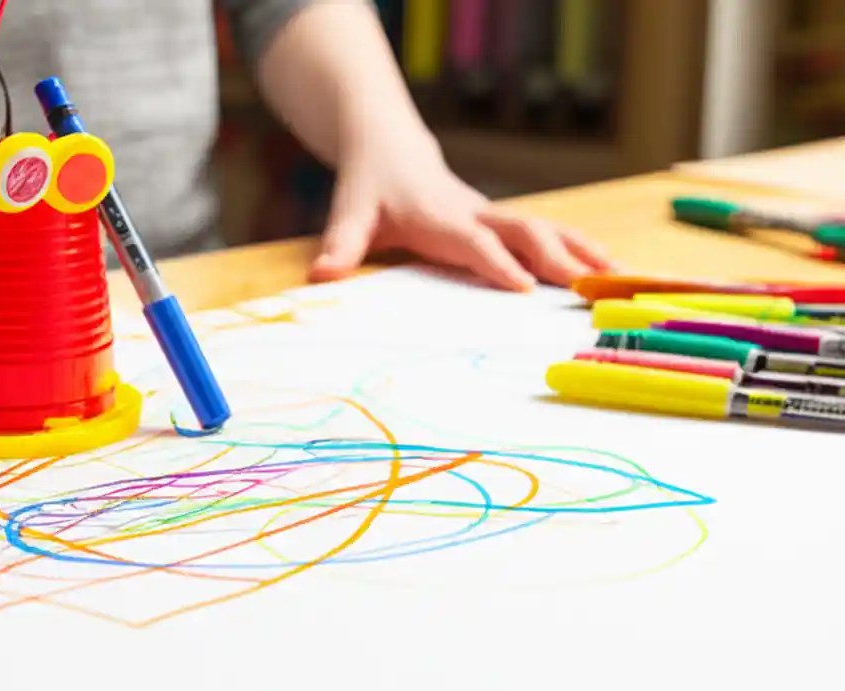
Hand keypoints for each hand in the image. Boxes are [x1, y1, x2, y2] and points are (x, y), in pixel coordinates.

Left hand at [309, 133, 613, 289]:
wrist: (390, 148)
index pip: (473, 241)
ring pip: (547, 229)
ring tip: (622, 280)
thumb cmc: (370, 187)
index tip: (526, 287)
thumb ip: (339, 244)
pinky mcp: (504, 222)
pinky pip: (549, 234)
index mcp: (439, 217)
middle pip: (523, 232)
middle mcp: (475, 214)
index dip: (498, 262)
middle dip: (558, 259)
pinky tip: (614, 272)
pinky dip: (582, 250)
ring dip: (584, 252)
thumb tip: (320, 275)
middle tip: (590, 291)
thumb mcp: (348, 213)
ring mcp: (495, 216)